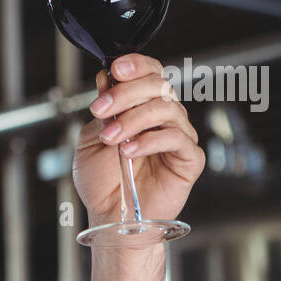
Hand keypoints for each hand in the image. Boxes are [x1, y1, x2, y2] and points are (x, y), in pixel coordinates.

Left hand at [72, 53, 204, 228]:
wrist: (110, 215)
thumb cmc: (103, 181)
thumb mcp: (91, 139)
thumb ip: (103, 110)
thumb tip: (107, 76)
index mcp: (140, 107)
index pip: (149, 73)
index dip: (136, 65)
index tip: (116, 69)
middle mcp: (162, 117)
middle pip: (158, 85)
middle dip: (126, 93)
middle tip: (102, 110)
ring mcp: (178, 136)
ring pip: (166, 109)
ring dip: (133, 120)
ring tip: (112, 139)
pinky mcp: (189, 158)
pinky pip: (176, 138)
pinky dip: (150, 140)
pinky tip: (130, 151)